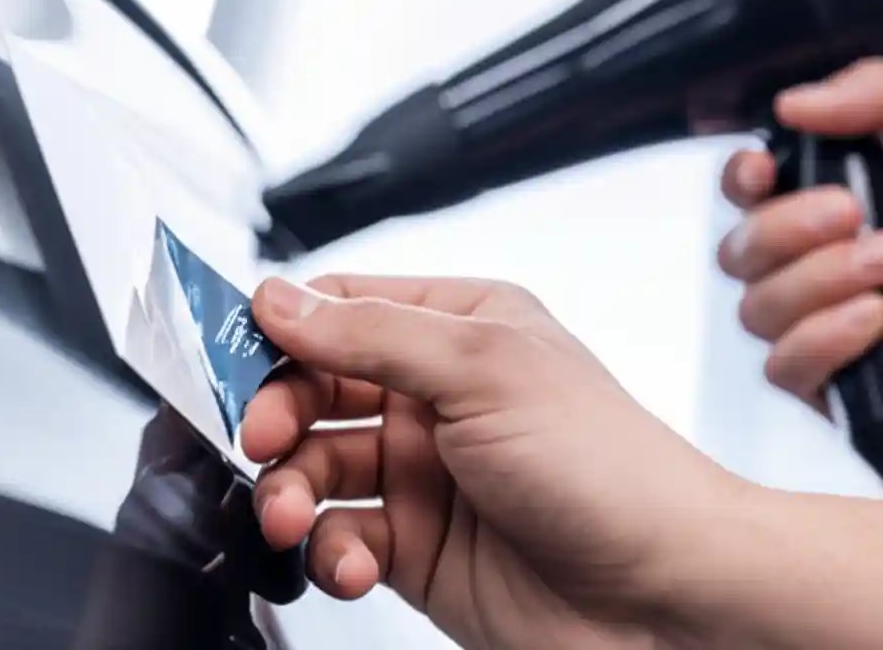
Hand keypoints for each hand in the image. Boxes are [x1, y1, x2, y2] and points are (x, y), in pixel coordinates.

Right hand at [241, 275, 748, 647]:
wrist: (667, 601)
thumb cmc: (610, 470)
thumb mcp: (482, 370)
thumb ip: (370, 332)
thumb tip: (278, 298)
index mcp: (459, 329)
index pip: (341, 307)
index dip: (282, 328)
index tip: (231, 353)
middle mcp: (436, 395)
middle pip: (313, 389)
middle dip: (278, 416)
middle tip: (262, 439)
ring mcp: (423, 474)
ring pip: (315, 468)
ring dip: (292, 491)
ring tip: (296, 514)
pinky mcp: (414, 547)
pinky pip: (339, 538)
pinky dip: (330, 551)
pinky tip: (351, 562)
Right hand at [717, 58, 882, 411]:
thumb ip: (875, 92)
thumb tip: (796, 104)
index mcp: (851, 196)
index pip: (751, 190)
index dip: (741, 179)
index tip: (767, 168)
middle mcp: (831, 261)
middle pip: (738, 253)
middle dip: (778, 231)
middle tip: (849, 213)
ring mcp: (835, 324)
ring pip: (755, 310)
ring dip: (809, 285)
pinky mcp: (847, 382)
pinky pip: (784, 369)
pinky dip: (818, 340)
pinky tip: (874, 318)